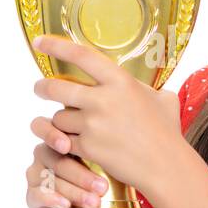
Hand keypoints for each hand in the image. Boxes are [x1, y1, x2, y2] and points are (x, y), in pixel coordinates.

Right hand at [24, 126, 110, 207]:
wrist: (88, 206)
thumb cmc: (100, 174)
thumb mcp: (104, 160)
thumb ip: (101, 147)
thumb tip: (113, 141)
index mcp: (57, 137)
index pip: (42, 126)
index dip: (51, 134)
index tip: (67, 146)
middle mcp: (43, 153)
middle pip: (52, 157)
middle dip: (78, 174)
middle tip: (102, 187)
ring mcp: (36, 174)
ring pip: (48, 178)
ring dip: (72, 191)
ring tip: (94, 202)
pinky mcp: (33, 196)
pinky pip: (38, 195)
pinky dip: (53, 199)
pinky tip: (66, 204)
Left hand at [31, 34, 184, 197]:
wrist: (166, 166)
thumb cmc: (167, 132)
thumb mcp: (163, 99)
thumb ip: (147, 89)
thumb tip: (147, 86)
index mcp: (120, 81)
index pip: (81, 56)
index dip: (55, 46)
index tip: (39, 42)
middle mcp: (102, 99)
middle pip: (56, 87)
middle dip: (42, 88)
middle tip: (40, 88)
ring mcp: (92, 124)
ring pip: (59, 118)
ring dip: (62, 122)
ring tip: (73, 127)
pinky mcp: (87, 147)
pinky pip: (64, 140)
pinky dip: (67, 142)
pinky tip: (76, 144)